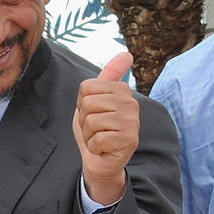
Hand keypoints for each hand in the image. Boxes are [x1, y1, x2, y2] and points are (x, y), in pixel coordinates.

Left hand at [73, 51, 141, 207]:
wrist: (100, 160)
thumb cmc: (96, 129)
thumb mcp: (95, 99)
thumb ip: (108, 76)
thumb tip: (127, 53)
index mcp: (122, 91)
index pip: (87, 87)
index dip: (81, 103)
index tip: (92, 113)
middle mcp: (131, 103)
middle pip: (88, 103)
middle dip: (84, 120)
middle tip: (95, 129)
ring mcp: (132, 122)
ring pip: (92, 121)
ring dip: (89, 134)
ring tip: (99, 138)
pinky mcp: (130, 140)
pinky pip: (98, 138)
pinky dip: (94, 146)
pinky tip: (103, 148)